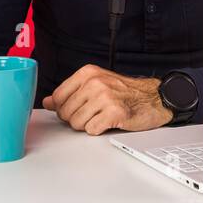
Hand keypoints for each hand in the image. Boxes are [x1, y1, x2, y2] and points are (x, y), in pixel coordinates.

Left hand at [43, 64, 172, 134]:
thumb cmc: (126, 92)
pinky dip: (99, 130)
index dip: (63, 108)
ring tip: (102, 117)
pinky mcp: (114, 113)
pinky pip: (92, 130)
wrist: (155, 98)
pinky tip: (109, 122)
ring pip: (76, 123)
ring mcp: (105, 97)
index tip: (74, 109)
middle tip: (93, 114)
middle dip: (76, 118)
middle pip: (65, 112)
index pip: (58, 97)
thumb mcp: (97, 84)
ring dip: (88, 125)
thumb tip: (47, 102)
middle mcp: (95, 83)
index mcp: (88, 73)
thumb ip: (71, 92)